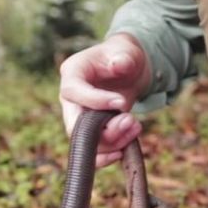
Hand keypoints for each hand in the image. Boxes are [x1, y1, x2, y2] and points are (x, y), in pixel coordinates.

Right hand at [59, 33, 150, 167]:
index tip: (122, 103)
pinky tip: (124, 151)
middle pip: (74, 124)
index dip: (96, 101)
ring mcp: (79, 116)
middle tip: (131, 120)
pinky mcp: (91, 130)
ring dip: (113, 141)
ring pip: (87, 141)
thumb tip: (120, 64)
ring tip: (136, 126)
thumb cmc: (124, 57)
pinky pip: (94, 151)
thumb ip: (123, 57)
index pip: (73, 91)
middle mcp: (71, 98)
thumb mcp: (127, 52)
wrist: (129, 71)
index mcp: (72, 72)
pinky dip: (108, 155)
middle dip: (104, 129)